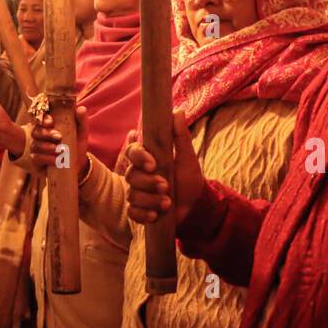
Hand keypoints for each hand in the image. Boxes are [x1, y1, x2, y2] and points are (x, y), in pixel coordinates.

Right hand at [29, 105, 89, 172]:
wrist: (78, 165)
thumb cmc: (76, 145)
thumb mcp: (81, 133)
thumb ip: (81, 121)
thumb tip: (81, 109)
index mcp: (48, 127)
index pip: (40, 119)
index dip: (43, 119)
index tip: (51, 122)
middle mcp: (40, 137)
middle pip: (35, 132)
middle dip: (46, 134)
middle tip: (59, 137)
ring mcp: (36, 149)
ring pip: (35, 145)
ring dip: (48, 147)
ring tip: (61, 151)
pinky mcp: (36, 162)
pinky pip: (36, 158)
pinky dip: (47, 159)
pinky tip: (56, 160)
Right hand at [124, 112, 203, 228]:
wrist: (196, 205)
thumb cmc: (189, 178)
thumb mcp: (187, 157)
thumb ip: (180, 136)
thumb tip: (177, 111)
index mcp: (147, 158)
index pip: (132, 152)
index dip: (139, 157)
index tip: (153, 164)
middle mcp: (139, 174)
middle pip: (131, 176)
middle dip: (148, 182)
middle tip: (166, 185)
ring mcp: (138, 193)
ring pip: (132, 195)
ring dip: (150, 200)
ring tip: (168, 202)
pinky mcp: (139, 210)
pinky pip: (132, 212)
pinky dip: (143, 214)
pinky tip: (156, 215)